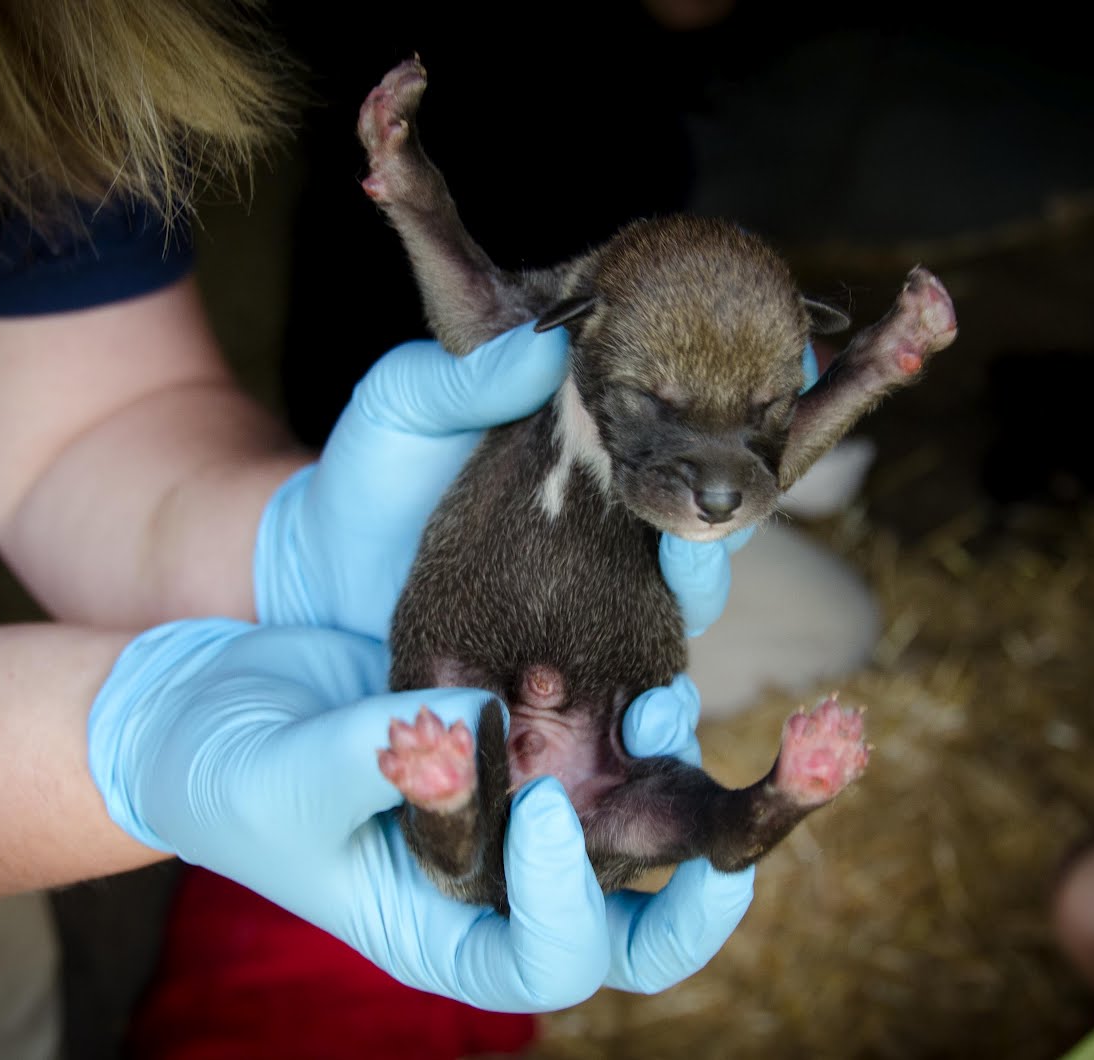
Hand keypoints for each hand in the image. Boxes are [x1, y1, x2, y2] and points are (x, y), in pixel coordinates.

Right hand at [88, 621, 753, 1007]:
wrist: (213, 702)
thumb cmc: (225, 776)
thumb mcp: (274, 782)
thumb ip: (364, 763)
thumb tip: (465, 728)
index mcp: (449, 933)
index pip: (548, 962)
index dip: (566, 907)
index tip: (539, 809)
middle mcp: (513, 879)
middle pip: (644, 916)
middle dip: (711, 879)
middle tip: (750, 827)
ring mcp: (534, 798)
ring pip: (651, 813)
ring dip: (689, 764)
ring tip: (673, 692)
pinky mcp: (539, 724)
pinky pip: (618, 722)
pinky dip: (643, 690)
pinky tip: (646, 634)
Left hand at [254, 322, 751, 639]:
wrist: (321, 576)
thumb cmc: (368, 470)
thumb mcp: (404, 402)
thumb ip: (468, 376)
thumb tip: (547, 344)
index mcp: (594, 429)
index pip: (690, 412)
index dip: (743, 398)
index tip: (773, 385)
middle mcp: (618, 502)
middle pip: (712, 497)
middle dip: (730, 497)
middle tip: (707, 498)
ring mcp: (608, 578)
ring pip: (694, 578)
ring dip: (702, 575)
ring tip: (686, 572)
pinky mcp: (586, 650)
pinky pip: (647, 660)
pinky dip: (663, 678)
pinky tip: (656, 688)